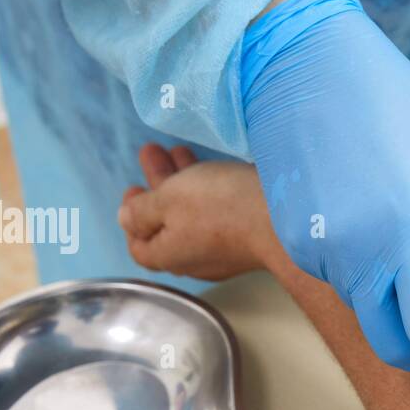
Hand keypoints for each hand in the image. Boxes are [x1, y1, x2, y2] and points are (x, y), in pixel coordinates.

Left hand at [119, 144, 273, 280]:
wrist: (285, 221)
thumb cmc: (221, 209)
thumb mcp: (168, 200)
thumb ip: (142, 210)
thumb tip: (124, 218)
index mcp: (169, 254)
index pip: (139, 247)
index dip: (131, 218)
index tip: (133, 189)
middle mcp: (195, 258)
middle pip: (167, 224)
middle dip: (158, 188)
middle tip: (154, 155)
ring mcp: (225, 249)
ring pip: (195, 215)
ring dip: (183, 183)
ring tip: (179, 151)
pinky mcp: (249, 236)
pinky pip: (220, 214)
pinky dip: (209, 191)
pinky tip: (214, 170)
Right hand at [241, 0, 409, 371]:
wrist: (306, 65)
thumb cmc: (398, 103)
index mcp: (405, 231)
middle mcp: (355, 253)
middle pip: (394, 346)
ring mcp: (319, 252)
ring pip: (369, 312)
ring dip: (403, 304)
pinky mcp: (295, 245)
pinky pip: (341, 282)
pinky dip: (371, 277)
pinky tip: (386, 231)